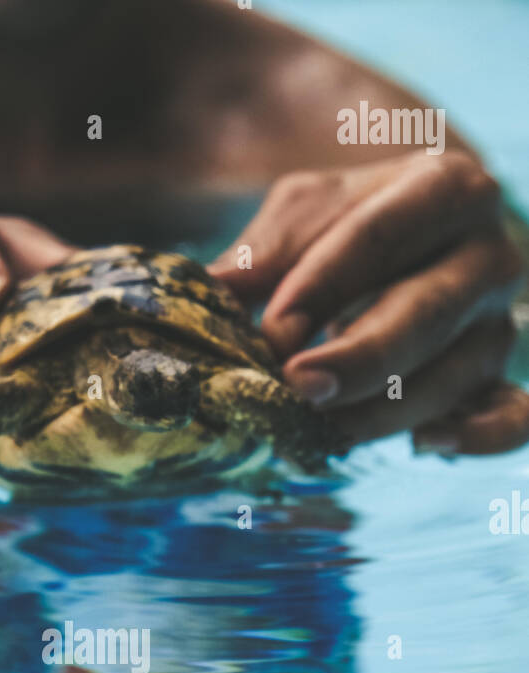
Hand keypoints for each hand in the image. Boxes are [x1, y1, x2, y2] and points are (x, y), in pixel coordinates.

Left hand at [211, 152, 528, 455]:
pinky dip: (481, 437)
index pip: (381, 235)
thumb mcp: (300, 216)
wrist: (406, 234)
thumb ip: (264, 253)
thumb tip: (212, 294)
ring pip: (452, 375)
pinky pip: (514, 416)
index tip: (271, 329)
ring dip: (382, 414)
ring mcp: (497, 320)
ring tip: (317, 432)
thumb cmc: (344, 226)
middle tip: (297, 386)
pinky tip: (427, 446)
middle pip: (425, 311)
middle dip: (359, 356)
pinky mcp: (497, 377)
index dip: (323, 284)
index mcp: (445, 188)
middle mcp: (487, 253)